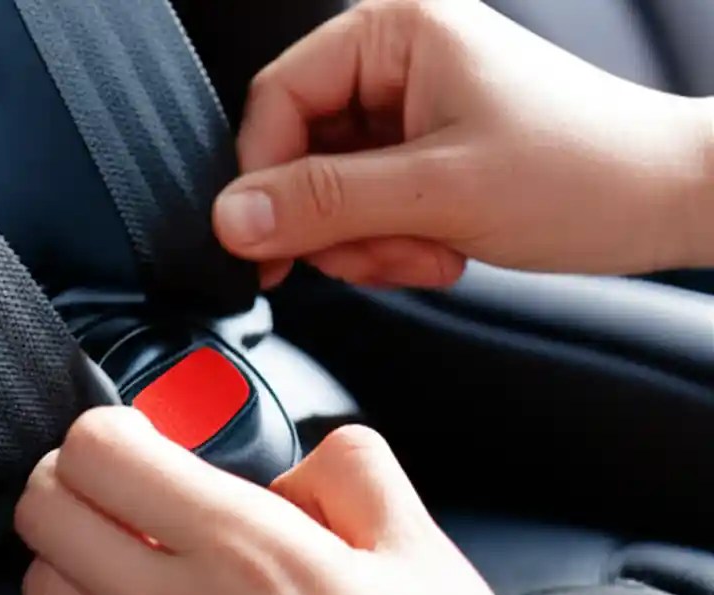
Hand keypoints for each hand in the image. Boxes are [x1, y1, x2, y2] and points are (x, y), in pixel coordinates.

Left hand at [15, 408, 583, 594]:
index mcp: (245, 553)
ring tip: (127, 551)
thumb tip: (302, 458)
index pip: (98, 453)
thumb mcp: (420, 550)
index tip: (144, 431)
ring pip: (40, 590)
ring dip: (72, 554)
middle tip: (124, 479)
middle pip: (44, 513)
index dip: (111, 424)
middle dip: (73, 476)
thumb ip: (351, 469)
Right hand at [212, 0, 713, 288]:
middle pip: (297, 152)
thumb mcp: (438, 192)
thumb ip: (324, 203)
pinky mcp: (420, 155)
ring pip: (326, 190)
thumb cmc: (587, 169)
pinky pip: (361, 207)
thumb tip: (233, 217)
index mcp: (393, 32)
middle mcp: (394, 63)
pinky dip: (388, 243)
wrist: (667, 202)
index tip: (268, 242)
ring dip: (365, 242)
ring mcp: (407, 111)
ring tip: (426, 253)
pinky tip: (436, 251)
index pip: (277, 100)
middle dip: (332, 222)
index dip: (264, 178)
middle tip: (374, 256)